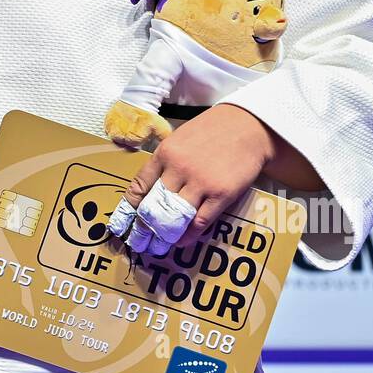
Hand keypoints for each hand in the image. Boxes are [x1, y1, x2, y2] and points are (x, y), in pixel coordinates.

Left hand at [106, 104, 272, 255]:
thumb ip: (165, 161)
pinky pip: (200, 221)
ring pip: (174, 216)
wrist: (248, 126)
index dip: (129, 209)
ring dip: (164, 235)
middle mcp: (179, 169)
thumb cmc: (212, 131)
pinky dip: (188, 235)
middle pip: (154, 205)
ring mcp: (200, 183)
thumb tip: (149, 186)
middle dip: (143, 227)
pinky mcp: (221, 194)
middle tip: (138, 242)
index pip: (139, 186)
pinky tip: (181, 241)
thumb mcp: (180, 138)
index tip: (124, 223)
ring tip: (157, 246)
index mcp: (165, 153)